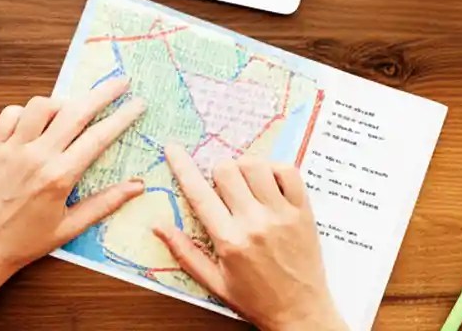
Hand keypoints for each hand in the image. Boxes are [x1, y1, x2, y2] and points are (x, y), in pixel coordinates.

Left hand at [0, 78, 146, 278]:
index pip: (98, 137)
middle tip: (120, 83)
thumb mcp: (69, 228)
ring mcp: (11, 148)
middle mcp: (37, 157)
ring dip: (60, 103)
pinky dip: (24, 112)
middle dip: (102, 94)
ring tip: (69, 112)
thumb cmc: (24, 241)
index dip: (122, 117)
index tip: (138, 103)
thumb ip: (105, 203)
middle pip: (75, 112)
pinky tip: (33, 124)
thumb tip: (138, 186)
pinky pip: (10, 113)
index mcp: (59, 177)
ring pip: (41, 105)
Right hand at [153, 146, 345, 330]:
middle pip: (226, 170)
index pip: (198, 193)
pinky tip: (269, 182)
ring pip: (256, 165)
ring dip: (245, 167)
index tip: (174, 149)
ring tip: (246, 183)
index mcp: (229, 241)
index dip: (182, 166)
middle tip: (222, 186)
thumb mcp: (214, 282)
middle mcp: (254, 223)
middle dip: (217, 171)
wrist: (301, 313)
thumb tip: (158, 226)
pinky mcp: (303, 212)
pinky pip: (289, 172)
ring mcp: (281, 215)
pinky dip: (275, 169)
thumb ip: (184, 252)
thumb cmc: (256, 299)